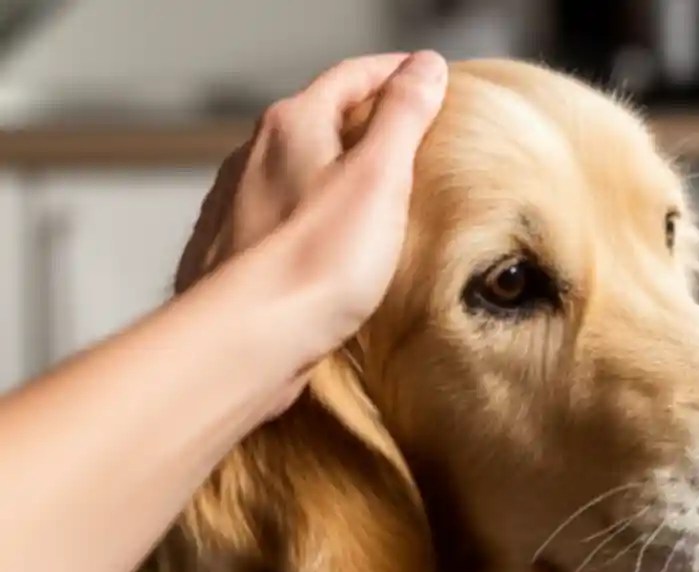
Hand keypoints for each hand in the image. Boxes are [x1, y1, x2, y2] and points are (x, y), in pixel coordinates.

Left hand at [181, 50, 446, 364]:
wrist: (247, 340)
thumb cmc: (317, 262)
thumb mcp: (380, 177)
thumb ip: (404, 116)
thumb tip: (425, 66)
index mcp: (294, 126)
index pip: (353, 76)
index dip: (395, 73)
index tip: (429, 79)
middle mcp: (254, 155)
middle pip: (320, 120)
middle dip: (366, 122)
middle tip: (413, 136)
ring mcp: (237, 204)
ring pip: (295, 171)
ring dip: (334, 173)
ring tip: (375, 195)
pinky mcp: (231, 252)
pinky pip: (278, 219)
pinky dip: (310, 217)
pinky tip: (328, 245)